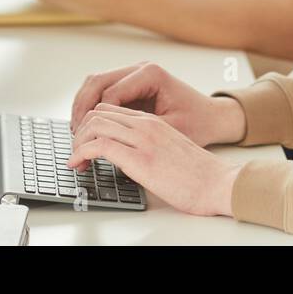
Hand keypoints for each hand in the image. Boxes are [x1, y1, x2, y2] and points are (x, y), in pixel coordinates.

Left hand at [67, 105, 241, 216]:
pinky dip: (81, 152)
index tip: (84, 143)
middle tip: (75, 152)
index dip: (91, 124)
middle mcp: (146, 125)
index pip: (111, 109)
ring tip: (74, 160)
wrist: (218, 184)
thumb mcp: (169, 151)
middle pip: (98, 112)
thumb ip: (148, 146)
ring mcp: (143, 139)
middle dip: (79, 131)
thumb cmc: (198, 175)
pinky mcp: (140, 158)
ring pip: (95, 124)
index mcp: (154, 122)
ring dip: (77, 141)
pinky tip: (78, 163)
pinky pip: (100, 145)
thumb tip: (124, 158)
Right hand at [70, 61, 246, 147]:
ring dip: (83, 106)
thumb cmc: (197, 123)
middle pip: (97, 82)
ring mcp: (134, 73)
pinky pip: (102, 89)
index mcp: (151, 74)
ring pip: (95, 83)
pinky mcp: (131, 83)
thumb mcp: (169, 130)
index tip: (86, 141)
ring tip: (77, 132)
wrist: (213, 117)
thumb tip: (107, 141)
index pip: (110, 94)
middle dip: (82, 110)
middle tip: (75, 136)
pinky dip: (91, 106)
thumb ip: (139, 131)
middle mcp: (140, 68)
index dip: (95, 119)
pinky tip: (87, 126)